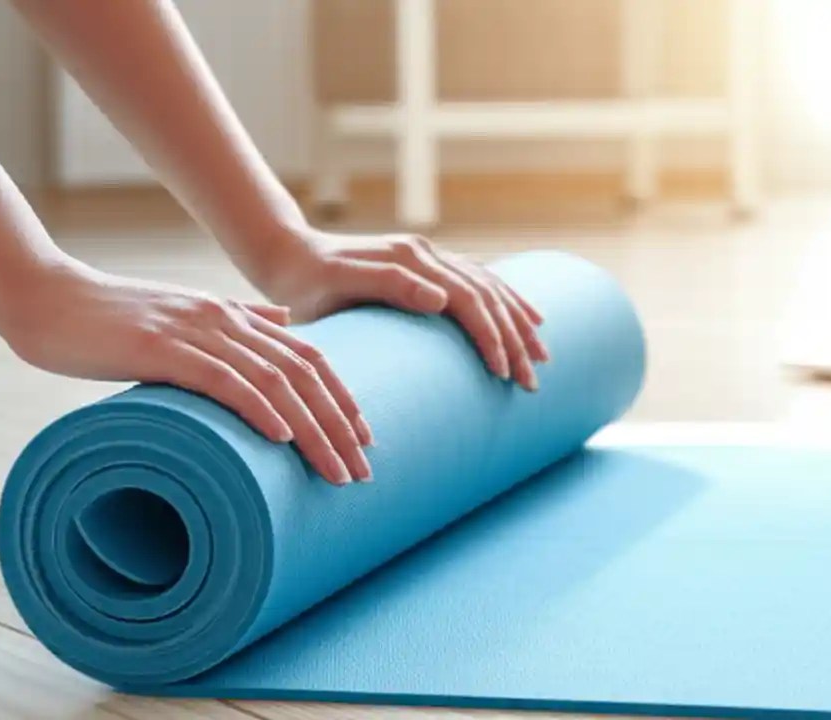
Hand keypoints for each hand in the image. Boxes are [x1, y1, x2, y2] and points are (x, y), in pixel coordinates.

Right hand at [0, 260, 371, 485]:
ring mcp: (197, 333)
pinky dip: (258, 408)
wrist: (48, 298)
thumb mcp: (187, 315)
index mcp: (237, 317)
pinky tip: (281, 436)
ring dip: (312, 429)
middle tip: (363, 469)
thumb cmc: (114, 318)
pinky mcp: (161, 349)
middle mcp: (227, 321)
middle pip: (304, 374)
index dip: (343, 397)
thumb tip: (284, 321)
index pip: (310, 357)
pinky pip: (222, 379)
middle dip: (339, 424)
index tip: (365, 439)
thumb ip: (238, 319)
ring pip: (274, 381)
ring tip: (336, 469)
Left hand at [252, 226, 547, 390]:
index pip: (469, 300)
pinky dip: (509, 301)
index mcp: (411, 261)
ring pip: (491, 289)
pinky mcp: (430, 265)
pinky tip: (529, 319)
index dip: (491, 336)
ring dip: (519, 324)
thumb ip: (388, 286)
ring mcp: (431, 257)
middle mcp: (428, 254)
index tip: (502, 373)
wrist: (288, 255)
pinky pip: (482, 282)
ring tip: (542, 358)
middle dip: (514, 340)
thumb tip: (442, 298)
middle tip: (530, 382)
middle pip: (488, 296)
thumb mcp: (337, 285)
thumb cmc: (305, 283)